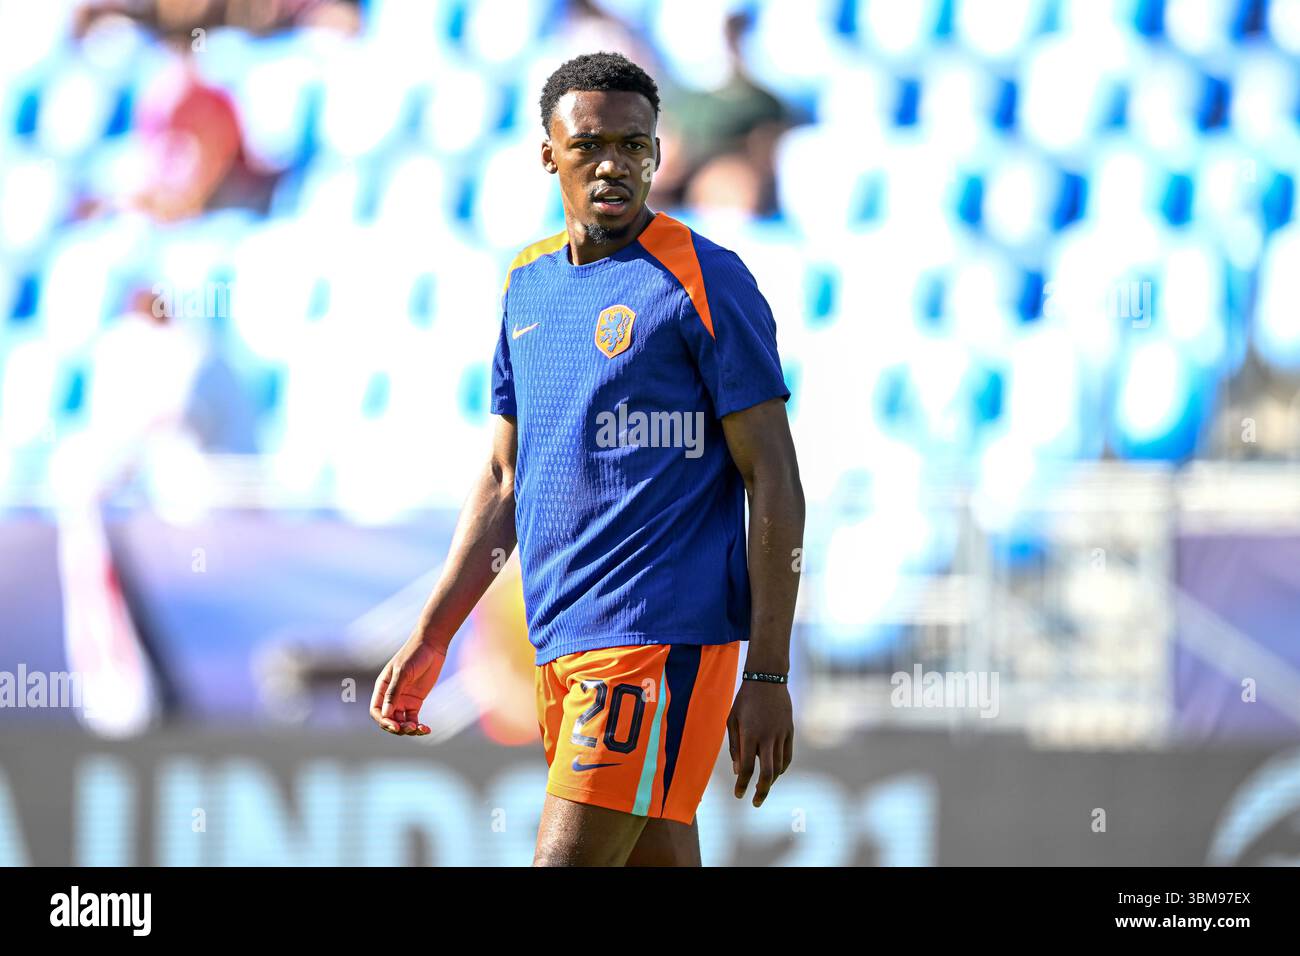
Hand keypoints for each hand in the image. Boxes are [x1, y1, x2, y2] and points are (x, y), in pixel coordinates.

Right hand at [370, 639, 446, 735]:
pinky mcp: (416, 702)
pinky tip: (426, 730)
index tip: (395, 726)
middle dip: (397, 727)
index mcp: (382, 688)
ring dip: (408, 729)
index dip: (383, 721)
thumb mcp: (403, 672)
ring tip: (420, 729)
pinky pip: (413, 719)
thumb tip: (386, 714)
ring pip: (401, 722)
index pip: (376, 711)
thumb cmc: (414, 654)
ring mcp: (403, 700)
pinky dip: (418, 726)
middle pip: (388, 719)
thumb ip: (394, 692)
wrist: (432, 645)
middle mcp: (390, 696)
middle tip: (410, 728)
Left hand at [726, 680, 793, 807]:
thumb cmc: (744, 700)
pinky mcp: (789, 732)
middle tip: (755, 802)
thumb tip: (737, 771)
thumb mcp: (732, 720)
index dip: (742, 784)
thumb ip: (735, 746)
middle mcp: (767, 737)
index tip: (739, 795)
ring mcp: (781, 735)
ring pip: (779, 767)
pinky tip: (775, 773)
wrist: (767, 680)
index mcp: (750, 734)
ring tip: (762, 786)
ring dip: (771, 780)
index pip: (746, 767)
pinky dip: (782, 768)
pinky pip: (787, 756)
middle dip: (762, 791)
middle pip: (768, 773)